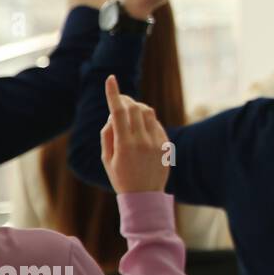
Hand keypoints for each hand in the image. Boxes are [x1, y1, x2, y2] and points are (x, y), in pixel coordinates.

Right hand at [100, 75, 170, 193]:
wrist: (145, 196)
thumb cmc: (121, 177)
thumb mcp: (107, 158)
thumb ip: (108, 134)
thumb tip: (113, 115)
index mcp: (124, 144)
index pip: (118, 112)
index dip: (113, 93)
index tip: (110, 79)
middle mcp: (142, 140)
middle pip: (134, 107)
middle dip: (125, 99)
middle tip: (119, 100)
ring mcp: (157, 142)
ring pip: (148, 112)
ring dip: (137, 108)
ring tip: (129, 115)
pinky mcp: (166, 144)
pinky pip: (156, 123)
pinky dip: (147, 120)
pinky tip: (141, 128)